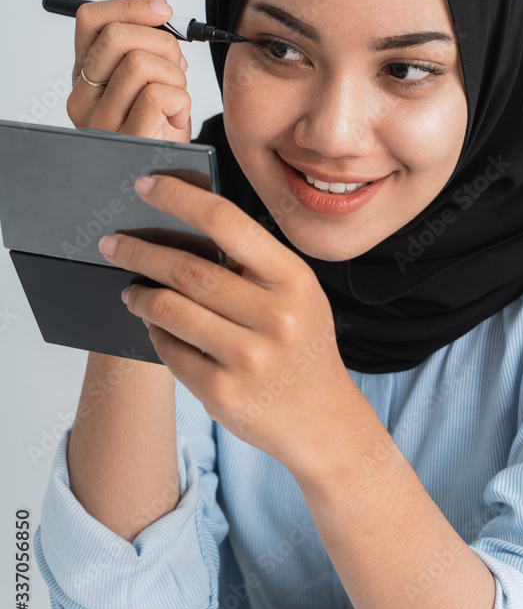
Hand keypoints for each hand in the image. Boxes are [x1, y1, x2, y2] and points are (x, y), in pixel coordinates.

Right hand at [67, 0, 191, 142]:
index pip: (91, 20)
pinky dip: (181, 101)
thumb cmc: (159, 128)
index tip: (163, 11)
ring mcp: (102, 121)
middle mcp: (85, 97)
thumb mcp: (154, 77)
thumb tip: (155, 0)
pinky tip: (175, 118)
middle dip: (164, 44)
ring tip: (175, 99)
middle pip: (119, 37)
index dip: (131, 5)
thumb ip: (149, 37)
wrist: (169, 176)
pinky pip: (159, 95)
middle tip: (176, 67)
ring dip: (175, 78)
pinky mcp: (126, 139)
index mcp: (86, 76)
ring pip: (143, 64)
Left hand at [99, 173, 360, 477]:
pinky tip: (156, 328)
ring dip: (139, 296)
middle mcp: (276, 317)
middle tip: (112, 244)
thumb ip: (253, 263)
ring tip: (131, 291)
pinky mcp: (223, 392)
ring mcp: (249, 358)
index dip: (179, 198)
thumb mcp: (298, 295)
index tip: (145, 186)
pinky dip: (156, 334)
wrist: (325, 422)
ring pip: (170, 310)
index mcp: (294, 280)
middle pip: (187, 269)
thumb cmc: (302, 346)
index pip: (227, 222)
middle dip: (139, 252)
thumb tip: (183, 225)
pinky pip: (170, 350)